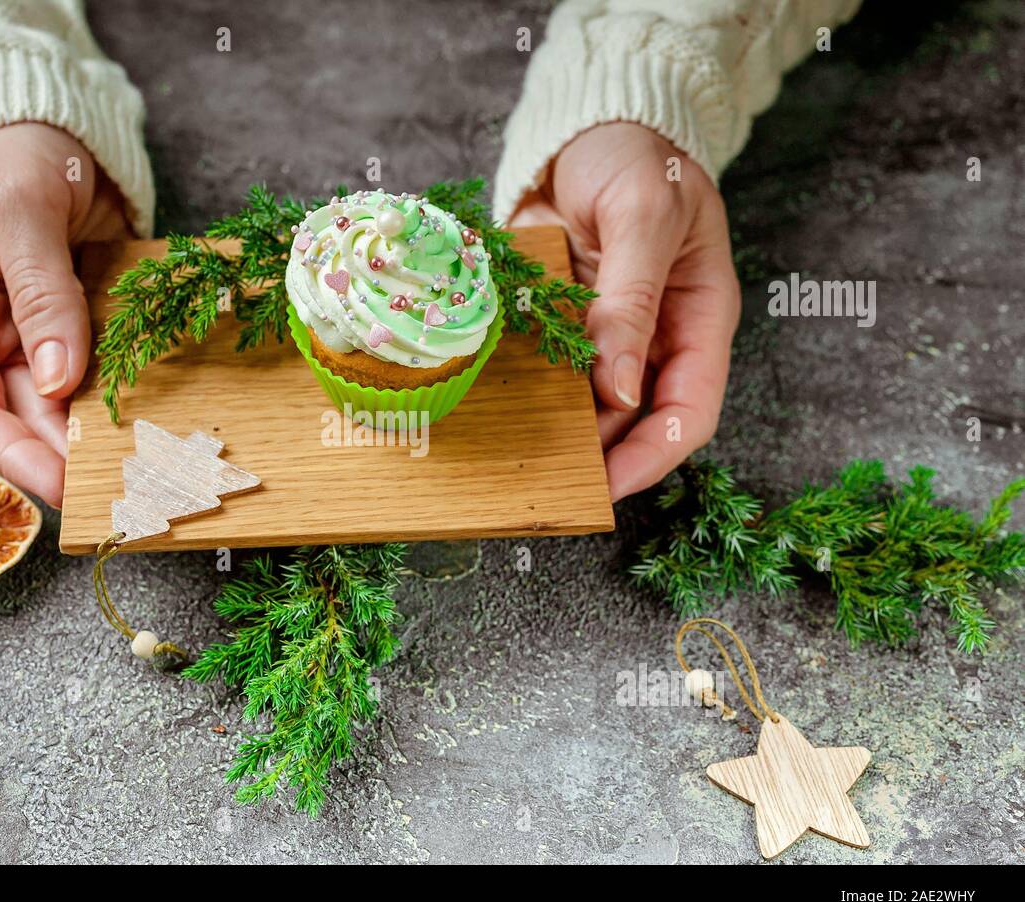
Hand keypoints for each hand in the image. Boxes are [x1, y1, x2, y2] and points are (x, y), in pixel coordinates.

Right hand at [0, 122, 130, 506]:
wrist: (55, 119)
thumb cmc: (12, 149)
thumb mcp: (18, 206)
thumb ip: (38, 291)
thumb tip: (54, 378)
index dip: (13, 455)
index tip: (64, 484)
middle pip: (25, 421)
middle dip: (69, 456)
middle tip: (127, 486)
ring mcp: (42, 336)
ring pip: (68, 406)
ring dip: (103, 436)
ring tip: (151, 465)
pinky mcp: (86, 327)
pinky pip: (105, 372)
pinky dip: (130, 397)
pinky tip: (165, 419)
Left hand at [512, 122, 740, 501]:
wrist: (585, 126)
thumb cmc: (639, 159)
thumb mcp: (644, 218)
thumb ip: (631, 302)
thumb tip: (618, 391)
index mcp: (697, 322)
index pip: (689, 413)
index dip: (653, 457)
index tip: (608, 487)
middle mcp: (651, 341)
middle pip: (632, 424)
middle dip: (596, 457)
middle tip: (546, 483)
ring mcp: (600, 337)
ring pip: (582, 408)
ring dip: (553, 432)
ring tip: (515, 456)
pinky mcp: (555, 326)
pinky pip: (540, 372)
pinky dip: (520, 392)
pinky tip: (492, 409)